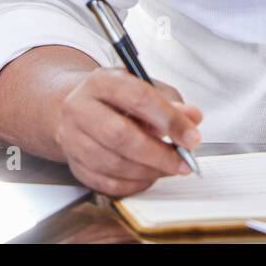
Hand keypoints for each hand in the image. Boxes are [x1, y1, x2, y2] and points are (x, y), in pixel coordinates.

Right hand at [54, 68, 202, 196]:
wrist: (77, 107)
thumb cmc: (116, 97)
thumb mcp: (143, 86)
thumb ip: (170, 101)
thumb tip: (192, 117)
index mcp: (102, 81)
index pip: (138, 98)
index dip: (169, 120)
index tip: (191, 137)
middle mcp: (80, 107)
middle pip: (120, 135)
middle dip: (158, 153)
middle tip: (183, 162)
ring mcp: (73, 138)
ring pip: (113, 164)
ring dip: (148, 171)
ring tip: (169, 167)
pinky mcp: (74, 164)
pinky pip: (106, 183)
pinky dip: (133, 184)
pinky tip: (148, 175)